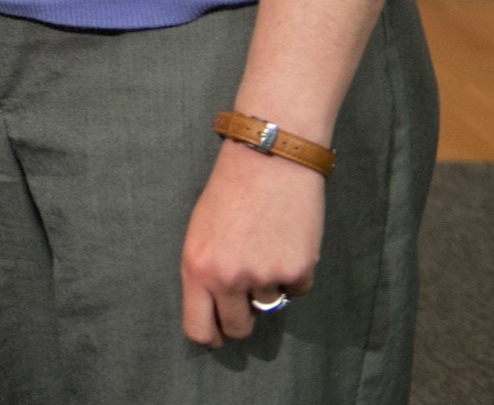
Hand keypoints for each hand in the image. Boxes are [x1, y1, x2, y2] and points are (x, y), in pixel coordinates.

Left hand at [181, 140, 324, 344]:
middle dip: (242, 318)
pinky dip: (293, 272)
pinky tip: (286, 238)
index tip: (217, 333)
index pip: (199, 329)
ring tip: (264, 244)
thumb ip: (205, 272)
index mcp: (196, 268)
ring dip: (269, 285)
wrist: (268, 158)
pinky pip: (296, 289)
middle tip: (244, 295)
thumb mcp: (200, 232)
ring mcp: (264, 276)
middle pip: (238, 328)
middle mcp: (228, 278)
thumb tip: (213, 310)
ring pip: (269, 305)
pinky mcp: (297, 270)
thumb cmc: (228, 192)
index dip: (211, 335)